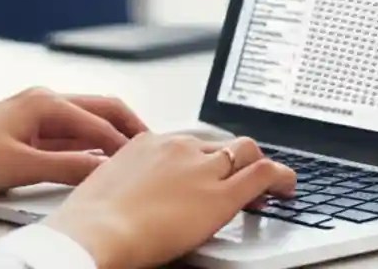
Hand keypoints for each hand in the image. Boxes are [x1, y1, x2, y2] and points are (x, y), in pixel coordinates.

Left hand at [0, 88, 148, 200]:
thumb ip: (68, 168)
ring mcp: (34, 114)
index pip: (100, 121)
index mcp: (45, 101)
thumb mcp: (22, 167)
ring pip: (86, 122)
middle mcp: (43, 100)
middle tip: (155, 148)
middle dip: (129, 127)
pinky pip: (68, 135)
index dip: (127, 142)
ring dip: (109, 136)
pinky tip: (97, 161)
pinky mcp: (25, 130)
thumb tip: (105, 171)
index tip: (151, 158)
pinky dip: (88, 146)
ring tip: (134, 157)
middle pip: (101, 110)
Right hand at [45, 134, 295, 268]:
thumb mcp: (105, 187)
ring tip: (270, 185)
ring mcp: (201, 169)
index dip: (205, 160)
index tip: (208, 173)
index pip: (188, 143)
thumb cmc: (90, 221)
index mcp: (147, 143)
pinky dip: (280, 177)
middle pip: (219, 144)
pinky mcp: (220, 196)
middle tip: (241, 180)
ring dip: (258, 166)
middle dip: (233, 160)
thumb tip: (132, 196)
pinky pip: (262, 174)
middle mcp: (178, 147)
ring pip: (245, 152)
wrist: (95, 233)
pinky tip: (287, 187)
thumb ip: (128, 184)